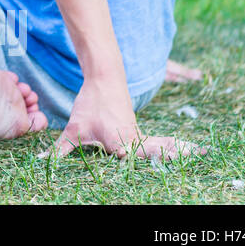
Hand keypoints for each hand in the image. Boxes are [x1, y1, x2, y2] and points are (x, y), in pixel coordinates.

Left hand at [46, 78, 204, 160]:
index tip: (159, 166)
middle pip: (157, 152)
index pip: (134, 158)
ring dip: (180, 151)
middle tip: (198, 156)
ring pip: (163, 146)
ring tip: (203, 153)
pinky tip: (190, 149)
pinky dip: (175, 146)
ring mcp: (140, 135)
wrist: (104, 79)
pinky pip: (161, 142)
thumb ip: (59, 150)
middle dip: (173, 157)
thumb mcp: (73, 129)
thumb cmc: (89, 105)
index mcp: (119, 142)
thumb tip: (40, 160)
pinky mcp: (141, 132)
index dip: (144, 163)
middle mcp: (134, 140)